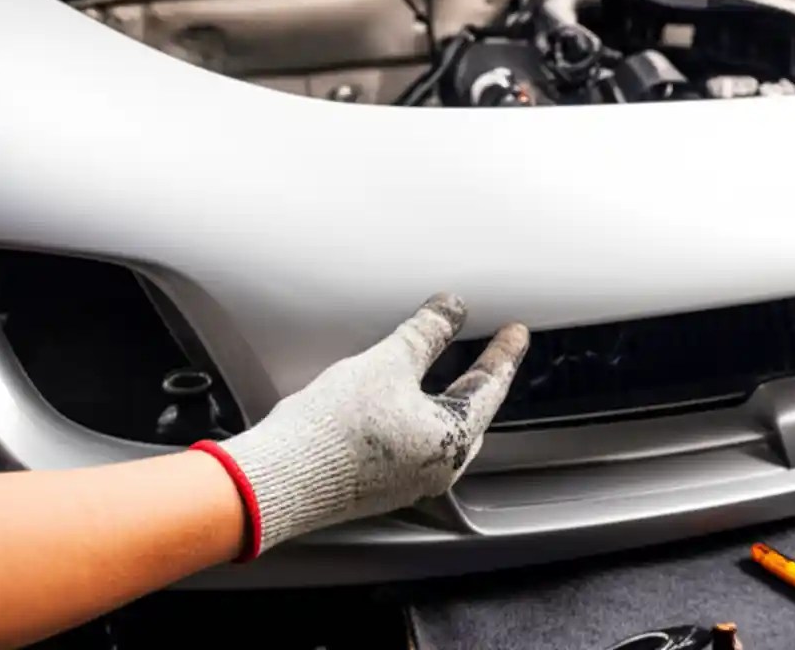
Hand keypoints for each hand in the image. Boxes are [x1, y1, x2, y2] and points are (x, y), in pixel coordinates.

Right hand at [214, 293, 529, 553]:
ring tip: (442, 374)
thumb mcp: (387, 363)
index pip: (490, 387)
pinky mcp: (375, 487)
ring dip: (443, 401)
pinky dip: (413, 419)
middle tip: (490, 355)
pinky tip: (396, 405)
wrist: (279, 478)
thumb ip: (426, 332)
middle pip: (471, 417)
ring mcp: (405, 483)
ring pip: (439, 433)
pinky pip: (409, 447)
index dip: (503, 354)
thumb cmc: (334, 428)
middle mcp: (436, 469)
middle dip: (479, 384)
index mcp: (452, 441)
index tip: (516, 334)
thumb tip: (452, 308)